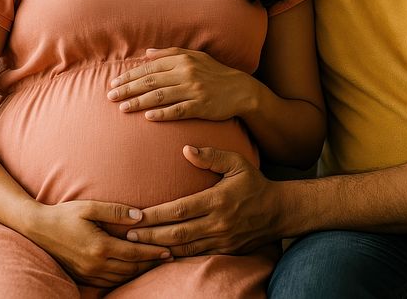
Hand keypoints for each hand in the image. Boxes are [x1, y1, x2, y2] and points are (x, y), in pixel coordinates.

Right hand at [26, 200, 170, 287]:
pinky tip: (132, 269)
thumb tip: (140, 216)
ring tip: (154, 263)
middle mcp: (95, 263)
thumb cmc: (65, 214)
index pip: (134, 252)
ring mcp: (88, 272)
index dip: (153, 252)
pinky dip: (124, 276)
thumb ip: (116, 211)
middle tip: (169, 257)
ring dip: (139, 271)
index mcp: (100, 246)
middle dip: (151, 263)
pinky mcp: (83, 276)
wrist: (38, 228)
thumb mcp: (90, 207)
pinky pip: (109, 281)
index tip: (168, 251)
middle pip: (131, 268)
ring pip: (121, 277)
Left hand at [107, 48, 256, 121]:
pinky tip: (148, 117)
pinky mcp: (201, 106)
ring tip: (123, 108)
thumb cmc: (214, 73)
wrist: (240, 90)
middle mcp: (186, 73)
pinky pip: (178, 110)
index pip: (149, 68)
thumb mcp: (195, 57)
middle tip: (110, 96)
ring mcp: (194, 90)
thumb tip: (146, 54)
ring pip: (160, 96)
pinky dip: (162, 114)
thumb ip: (169, 54)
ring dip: (139, 102)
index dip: (130, 75)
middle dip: (128, 89)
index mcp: (183, 60)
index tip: (114, 82)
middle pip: (150, 81)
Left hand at [126, 146, 279, 256]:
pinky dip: (176, 257)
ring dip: (158, 248)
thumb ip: (212, 156)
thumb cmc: (254, 183)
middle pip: (176, 233)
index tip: (135, 215)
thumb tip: (186, 150)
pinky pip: (196, 256)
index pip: (179, 210)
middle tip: (126, 235)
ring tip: (136, 247)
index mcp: (218, 200)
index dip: (155, 215)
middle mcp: (218, 223)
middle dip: (149, 235)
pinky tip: (160, 255)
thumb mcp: (237, 163)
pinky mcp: (225, 250)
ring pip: (184, 248)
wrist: (280, 211)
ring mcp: (222, 239)